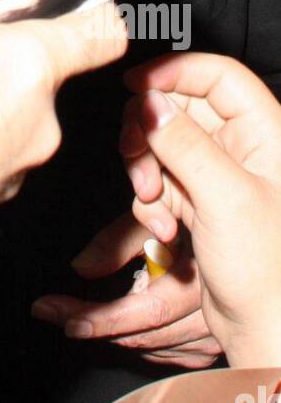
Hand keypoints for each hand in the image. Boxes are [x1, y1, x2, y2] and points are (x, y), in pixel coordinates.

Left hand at [33, 211, 219, 367]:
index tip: (55, 311)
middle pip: (143, 336)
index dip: (98, 317)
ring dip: (114, 334)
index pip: (144, 311)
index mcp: (196, 279)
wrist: (227, 224)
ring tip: (79, 313)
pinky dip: (140, 341)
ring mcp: (211, 334)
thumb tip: (80, 268)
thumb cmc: (188, 210)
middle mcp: (210, 313)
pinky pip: (167, 354)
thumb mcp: (153, 215)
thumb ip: (118, 240)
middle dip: (92, 324)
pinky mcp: (210, 345)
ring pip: (152, 349)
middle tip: (52, 311)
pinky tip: (120, 323)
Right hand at [120, 53, 280, 367]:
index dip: (173, 72)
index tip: (134, 85)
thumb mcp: (224, 198)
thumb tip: (148, 100)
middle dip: (148, 132)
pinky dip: (150, 200)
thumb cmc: (269, 273)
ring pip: (163, 142)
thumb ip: (183, 143)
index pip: (217, 75)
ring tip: (152, 201)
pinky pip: (160, 179)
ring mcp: (219, 174)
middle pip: (180, 105)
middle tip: (135, 157)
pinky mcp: (200, 200)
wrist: (268, 331)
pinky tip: (162, 227)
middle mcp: (243, 147)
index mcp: (266, 134)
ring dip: (145, 170)